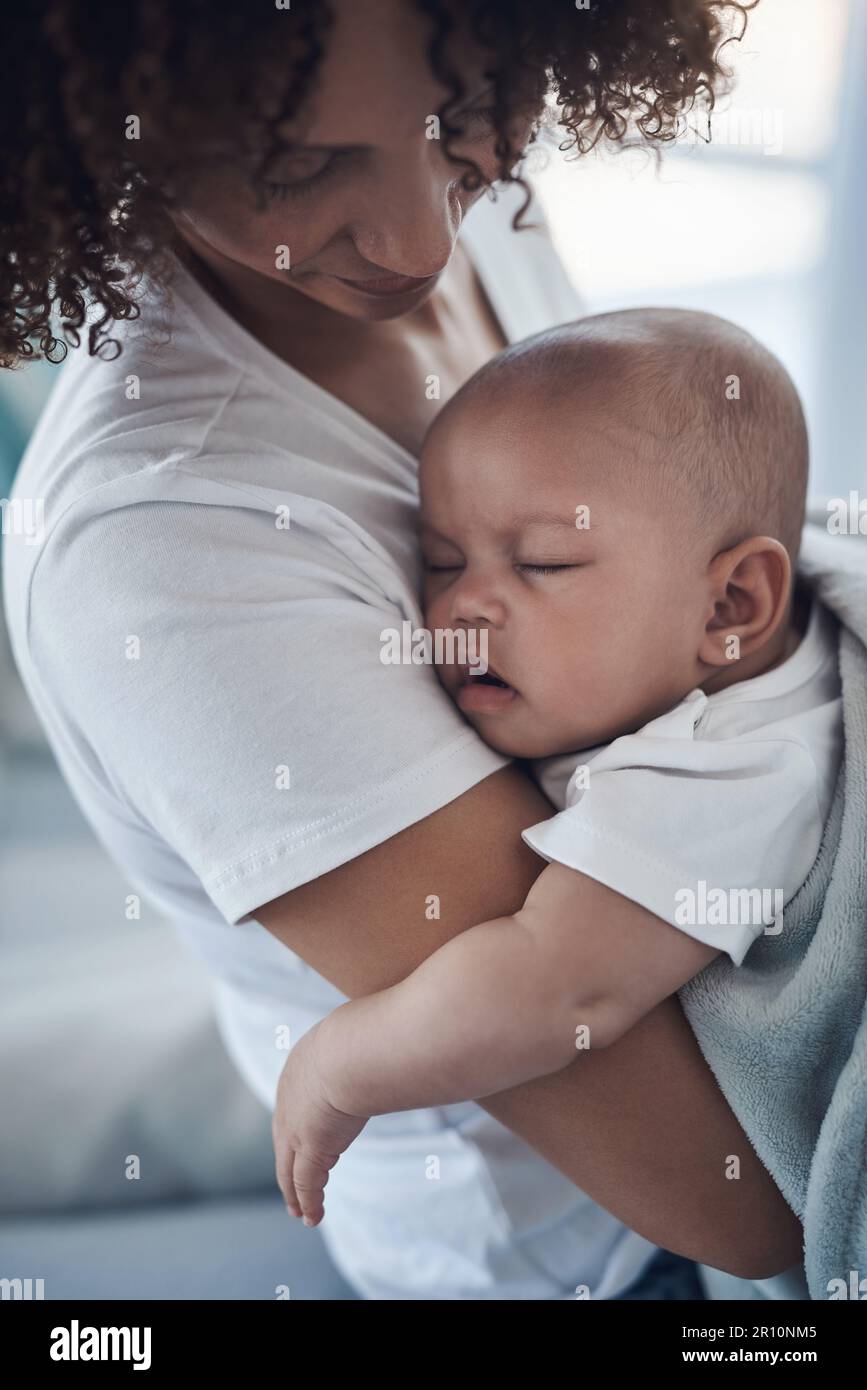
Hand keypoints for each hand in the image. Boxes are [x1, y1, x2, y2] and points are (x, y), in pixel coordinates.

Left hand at [272, 1020, 368, 1227]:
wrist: (354, 1051)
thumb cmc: (368, 1031)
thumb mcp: (366, 1028)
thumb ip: (377, 1035)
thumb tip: (402, 1026)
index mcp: (301, 1066)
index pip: (297, 1101)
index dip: (300, 1122)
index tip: (306, 1137)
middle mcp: (289, 1099)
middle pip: (284, 1138)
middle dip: (288, 1160)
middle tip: (290, 1181)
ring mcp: (297, 1127)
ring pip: (289, 1167)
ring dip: (294, 1190)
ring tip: (299, 1210)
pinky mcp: (312, 1150)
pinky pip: (306, 1184)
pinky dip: (308, 1202)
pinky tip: (312, 1217)